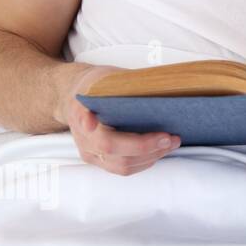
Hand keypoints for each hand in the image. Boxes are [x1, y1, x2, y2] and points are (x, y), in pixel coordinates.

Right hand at [62, 65, 181, 175]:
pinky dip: (144, 161)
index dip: (121, 140)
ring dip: (151, 157)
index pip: (103, 136)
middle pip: (116, 153)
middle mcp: (84, 138)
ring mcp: (90, 152)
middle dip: (148, 148)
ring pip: (121, 165)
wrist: (74, 95)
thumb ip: (124, 86)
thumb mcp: (106, 78)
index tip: (150, 136)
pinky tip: (159, 150)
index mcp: (81, 115)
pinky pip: (122, 168)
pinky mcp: (99, 160)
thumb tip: (158, 90)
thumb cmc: (94, 85)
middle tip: (170, 138)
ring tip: (170, 144)